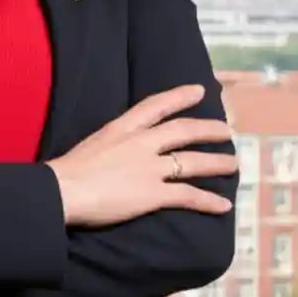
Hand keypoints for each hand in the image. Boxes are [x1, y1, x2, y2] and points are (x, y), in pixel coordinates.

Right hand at [46, 84, 237, 227]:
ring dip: (216, 163)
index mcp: (122, 128)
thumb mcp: (92, 144)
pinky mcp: (154, 193)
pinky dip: (209, 201)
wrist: (64, 189)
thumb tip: (115, 153)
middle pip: (183, 130)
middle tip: (226, 130)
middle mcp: (141, 143)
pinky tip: (224, 206)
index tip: (199, 90)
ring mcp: (150, 167)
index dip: (180, 96)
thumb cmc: (66, 170)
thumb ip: (110, 145)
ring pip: (193, 162)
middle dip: (208, 129)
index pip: (155, 105)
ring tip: (233, 164)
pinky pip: (188, 196)